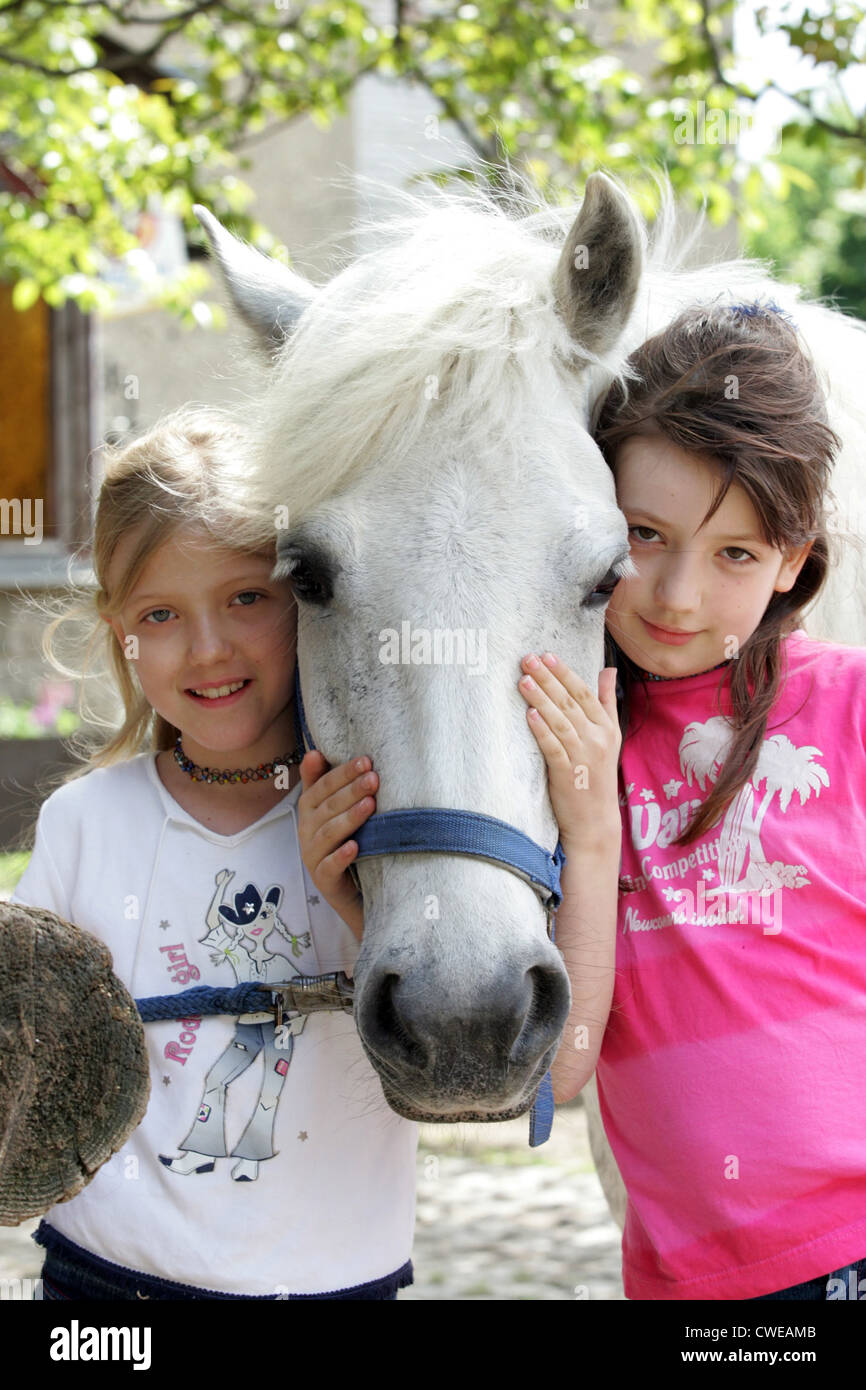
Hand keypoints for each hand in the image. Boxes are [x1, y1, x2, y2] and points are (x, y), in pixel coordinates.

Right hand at [297, 750, 377, 938]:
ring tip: (370, 805)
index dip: (343, 773)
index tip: (367, 761)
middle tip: (374, 779)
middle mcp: (306, 831)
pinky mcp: (323, 881)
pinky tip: (355, 846)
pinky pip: (329, 867)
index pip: (322, 786)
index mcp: (309, 810)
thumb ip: (322, 782)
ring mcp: (313, 857)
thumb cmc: (344, 840)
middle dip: (351, 791)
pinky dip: (341, 856)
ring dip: (349, 818)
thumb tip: (313, 752)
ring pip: (328, 834)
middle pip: (327, 807)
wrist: (353, 890)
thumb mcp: (334, 811)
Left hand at [517, 652, 620, 849]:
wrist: (595, 820)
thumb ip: (606, 702)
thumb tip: (608, 670)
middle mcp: (597, 739)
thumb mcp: (610, 737)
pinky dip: (542, 730)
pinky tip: (530, 715)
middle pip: (569, 702)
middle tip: (527, 659)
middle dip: (547, 679)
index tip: (547, 655)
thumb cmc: (598, 775)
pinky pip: (553, 747)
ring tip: (523, 680)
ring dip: (541, 699)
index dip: (565, 673)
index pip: (585, 693)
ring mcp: (583, 756)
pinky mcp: (566, 774)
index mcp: (607, 728)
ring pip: (560, 721)